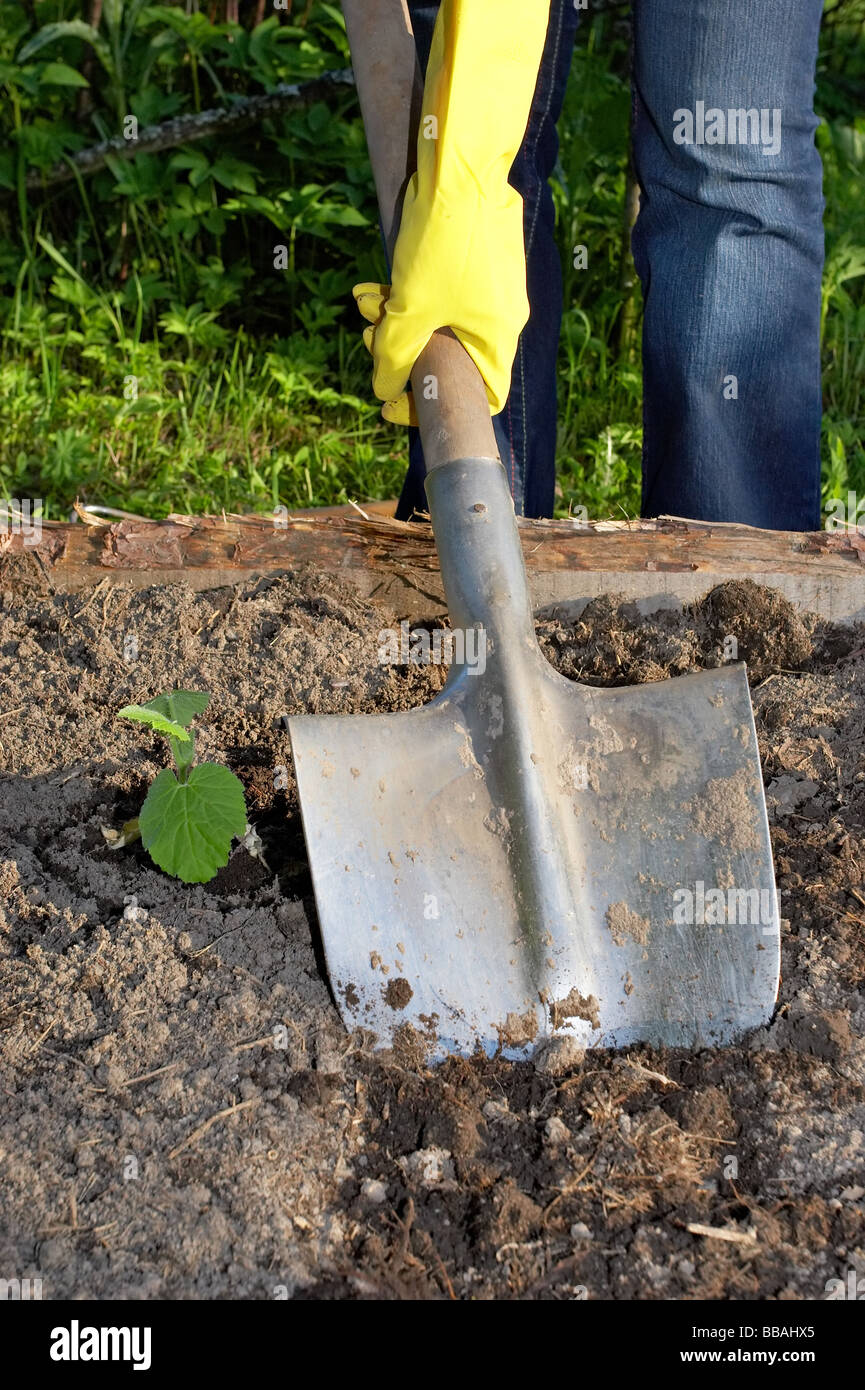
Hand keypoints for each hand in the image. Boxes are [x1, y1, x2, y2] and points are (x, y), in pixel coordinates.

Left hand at [354, 0, 550, 425]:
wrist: (461, 167)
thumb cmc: (443, 244)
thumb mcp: (409, 310)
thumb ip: (394, 355)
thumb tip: (383, 389)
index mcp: (498, 337)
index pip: (481, 396)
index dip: (432, 406)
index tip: (392, 404)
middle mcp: (500, 317)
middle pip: (448, 357)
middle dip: (400, 351)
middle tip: (368, 339)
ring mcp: (489, 287)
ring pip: (437, 321)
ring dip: (395, 319)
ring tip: (365, 303)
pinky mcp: (474, 261)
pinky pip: (438, 292)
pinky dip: (406, 294)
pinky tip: (372, 285)